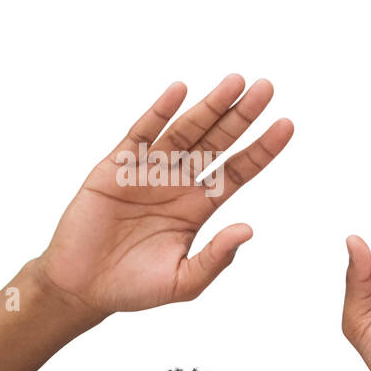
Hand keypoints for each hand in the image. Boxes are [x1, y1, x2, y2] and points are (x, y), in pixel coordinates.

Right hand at [33, 75, 292, 316]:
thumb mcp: (184, 281)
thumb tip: (248, 230)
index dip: (263, 148)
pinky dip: (160, 112)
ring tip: (236, 82)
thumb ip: (216, 258)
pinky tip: (180, 91)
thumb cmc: (135, 287)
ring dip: (210, 106)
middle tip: (267, 87)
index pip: (239, 170)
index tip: (287, 125)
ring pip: (186, 131)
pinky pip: (141, 133)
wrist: (83, 287)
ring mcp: (149, 171)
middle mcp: (179, 182)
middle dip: (242, 116)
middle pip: (218, 142)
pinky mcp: (116, 167)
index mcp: (200, 206)